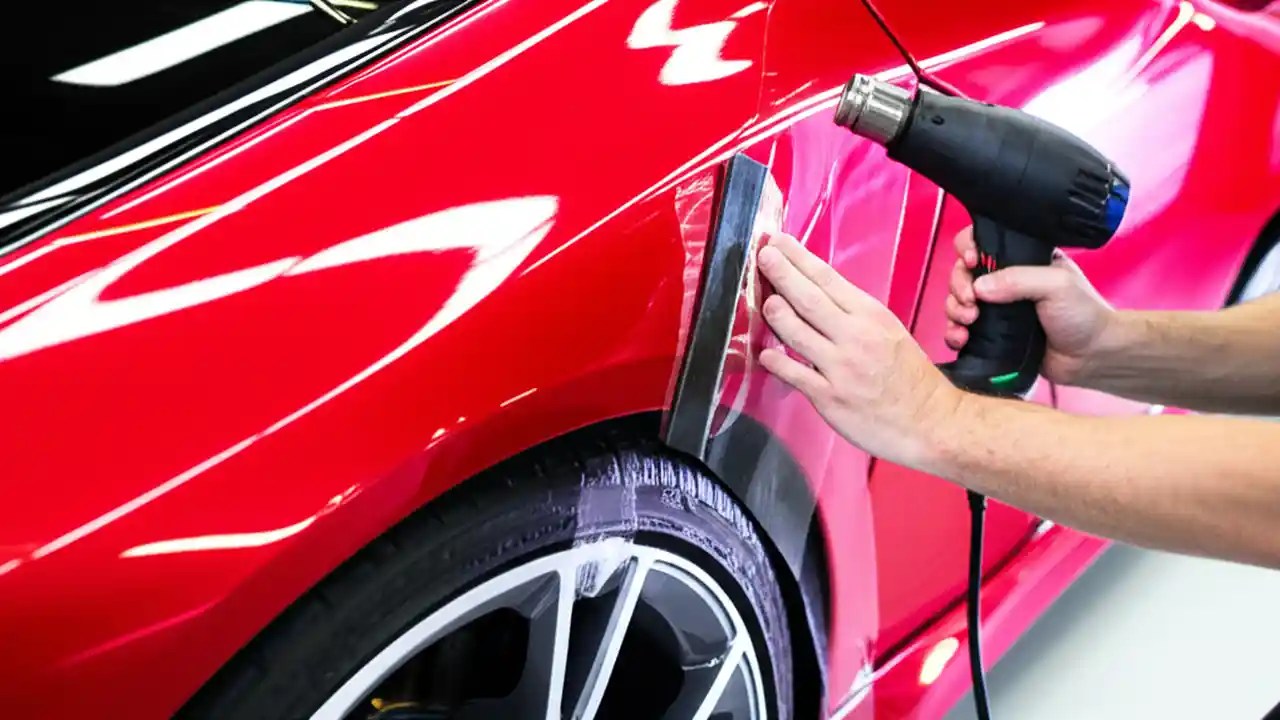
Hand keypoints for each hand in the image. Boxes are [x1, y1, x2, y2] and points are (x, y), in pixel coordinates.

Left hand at [756, 233, 961, 469]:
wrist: (930, 422)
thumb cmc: (909, 376)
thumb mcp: (888, 331)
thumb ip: (853, 315)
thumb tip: (814, 295)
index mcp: (870, 316)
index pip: (828, 279)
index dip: (799, 258)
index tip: (779, 242)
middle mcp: (854, 336)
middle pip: (808, 299)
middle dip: (782, 273)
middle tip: (763, 255)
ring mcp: (839, 368)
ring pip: (797, 333)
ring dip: (777, 314)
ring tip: (763, 299)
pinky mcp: (829, 398)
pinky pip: (796, 375)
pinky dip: (777, 362)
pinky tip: (764, 352)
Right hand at [945, 227, 1115, 385]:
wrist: (1092, 357)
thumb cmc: (1083, 314)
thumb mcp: (1056, 284)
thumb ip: (1018, 279)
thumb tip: (979, 287)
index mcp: (1021, 259)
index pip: (983, 242)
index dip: (968, 249)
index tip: (971, 262)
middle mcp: (1004, 281)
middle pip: (963, 273)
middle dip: (959, 285)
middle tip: (971, 301)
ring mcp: (995, 309)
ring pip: (957, 301)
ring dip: (954, 309)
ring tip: (969, 321)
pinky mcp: (990, 335)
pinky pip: (960, 329)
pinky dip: (953, 333)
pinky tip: (961, 339)